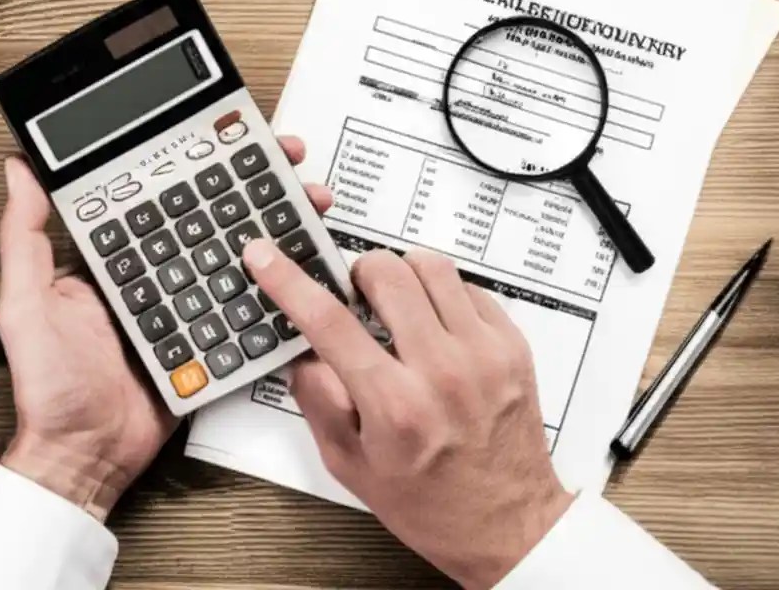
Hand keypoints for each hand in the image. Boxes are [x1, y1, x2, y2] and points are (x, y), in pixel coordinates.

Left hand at [0, 137, 331, 521]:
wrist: (85, 458)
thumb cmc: (49, 389)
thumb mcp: (25, 304)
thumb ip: (25, 238)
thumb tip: (19, 173)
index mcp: (111, 260)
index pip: (157, 198)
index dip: (192, 165)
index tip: (223, 137)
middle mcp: (150, 277)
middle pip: (207, 219)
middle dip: (251, 186)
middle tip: (286, 161)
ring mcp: (182, 309)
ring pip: (234, 258)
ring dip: (272, 229)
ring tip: (306, 203)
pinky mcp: (208, 344)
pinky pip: (244, 311)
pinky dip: (275, 290)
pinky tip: (301, 267)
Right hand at [243, 244, 572, 586]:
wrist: (507, 524)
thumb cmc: (429, 502)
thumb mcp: (349, 465)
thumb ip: (317, 400)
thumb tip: (300, 348)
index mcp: (394, 405)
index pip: (328, 322)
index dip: (287, 280)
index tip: (266, 255)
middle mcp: (442, 371)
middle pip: (385, 274)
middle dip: (356, 274)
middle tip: (353, 297)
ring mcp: (484, 353)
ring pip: (431, 267)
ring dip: (401, 275)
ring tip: (395, 305)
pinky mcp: (512, 346)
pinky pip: (468, 287)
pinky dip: (442, 293)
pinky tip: (433, 323)